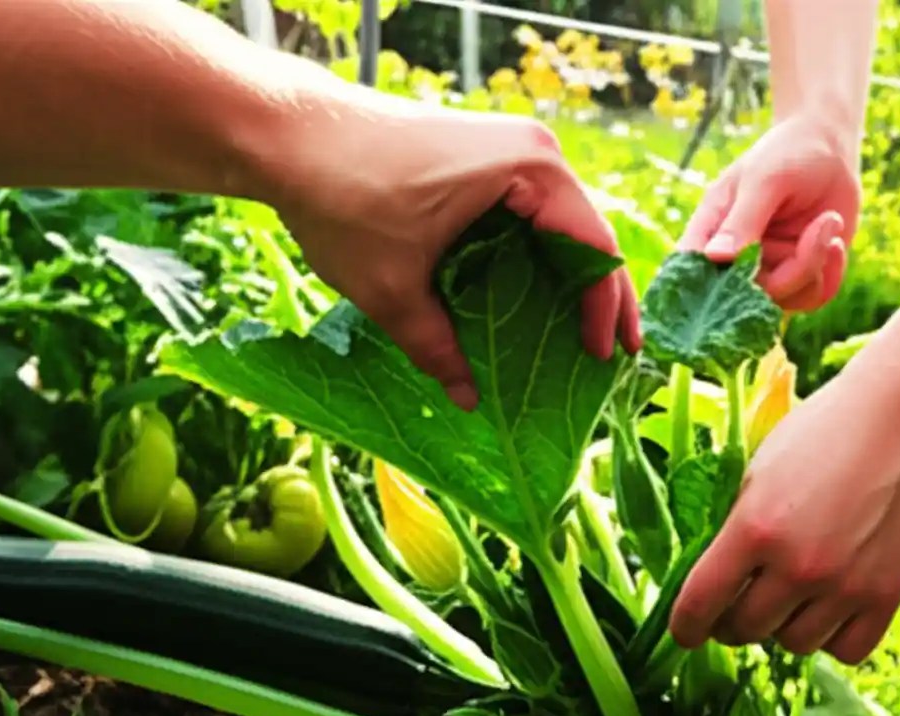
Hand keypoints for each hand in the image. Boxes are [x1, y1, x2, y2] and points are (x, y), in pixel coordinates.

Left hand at [263, 82, 640, 410]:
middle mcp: (531, 150)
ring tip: (581, 328)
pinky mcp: (481, 153)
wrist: (285, 133)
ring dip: (571, 274)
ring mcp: (507, 146)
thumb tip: (467, 399)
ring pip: (560, 221)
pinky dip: (538, 252)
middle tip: (614, 353)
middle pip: (587, 231)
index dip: (603, 308)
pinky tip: (534, 292)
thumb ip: (436, 347)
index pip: (593, 247)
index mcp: (529, 170)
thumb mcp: (391, 289)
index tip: (602, 358)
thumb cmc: (342, 196)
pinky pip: (530, 209)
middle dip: (601, 294)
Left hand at [667, 373, 899, 662]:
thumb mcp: (755, 474)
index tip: (685, 631)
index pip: (700, 604)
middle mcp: (796, 567)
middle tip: (737, 603)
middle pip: (744, 629)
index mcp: (753, 530)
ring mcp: (843, 586)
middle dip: (731, 620)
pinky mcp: (884, 596)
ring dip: (782, 627)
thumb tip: (711, 580)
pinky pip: (845, 650)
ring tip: (788, 597)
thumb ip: (733, 531)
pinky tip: (827, 609)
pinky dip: (831, 637)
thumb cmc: (817, 437)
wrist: (894, 424)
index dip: (686, 626)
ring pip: (793, 644)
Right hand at [678, 115, 860, 311]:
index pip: (693, 274)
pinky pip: (814, 297)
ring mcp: (768, 270)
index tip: (752, 274)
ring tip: (829, 222)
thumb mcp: (764, 180)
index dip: (711, 291)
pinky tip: (835, 239)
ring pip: (788, 299)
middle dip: (795, 269)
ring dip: (817, 264)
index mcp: (710, 232)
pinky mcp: (799, 275)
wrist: (830, 150)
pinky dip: (831, 272)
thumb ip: (742, 220)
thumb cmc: (786, 154)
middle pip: (752, 296)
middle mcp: (734, 260)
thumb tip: (714, 257)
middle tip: (823, 227)